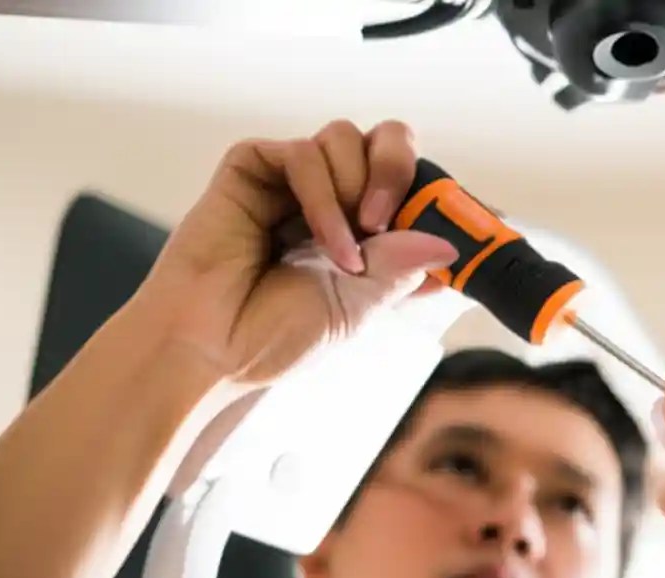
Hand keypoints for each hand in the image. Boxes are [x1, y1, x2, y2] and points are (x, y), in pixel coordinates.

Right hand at [129, 119, 457, 385]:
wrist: (208, 352)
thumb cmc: (271, 338)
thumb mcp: (357, 307)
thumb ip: (399, 268)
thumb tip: (448, 243)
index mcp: (360, 231)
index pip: (410, 183)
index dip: (432, 196)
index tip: (455, 225)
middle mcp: (329, 199)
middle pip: (384, 139)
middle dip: (397, 171)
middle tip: (386, 223)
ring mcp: (289, 183)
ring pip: (345, 138)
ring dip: (355, 190)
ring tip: (345, 251)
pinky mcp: (251, 170)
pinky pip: (303, 154)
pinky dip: (322, 198)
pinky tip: (323, 247)